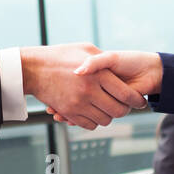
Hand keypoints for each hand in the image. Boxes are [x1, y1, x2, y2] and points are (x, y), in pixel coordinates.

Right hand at [21, 43, 148, 130]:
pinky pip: (90, 125)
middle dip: (125, 110)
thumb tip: (117, 69)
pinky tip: (94, 111)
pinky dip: (94, 121)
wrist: (33, 68)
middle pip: (118, 111)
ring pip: (105, 120)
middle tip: (125, 106)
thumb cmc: (60, 55)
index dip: (136, 100)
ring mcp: (79, 103)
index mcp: (98, 74)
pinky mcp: (69, 112)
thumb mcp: (85, 48)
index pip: (126, 94)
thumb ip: (103, 59)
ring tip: (107, 107)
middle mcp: (90, 90)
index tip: (140, 101)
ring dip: (109, 115)